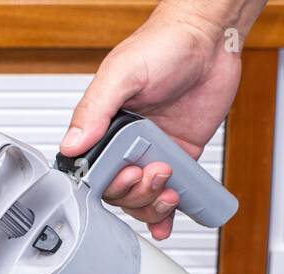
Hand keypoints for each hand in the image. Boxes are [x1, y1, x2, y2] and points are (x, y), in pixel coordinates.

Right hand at [60, 1, 262, 239]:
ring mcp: (152, 151)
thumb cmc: (164, 44)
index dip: (106, 183)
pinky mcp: (179, 154)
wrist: (211, 38)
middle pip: (117, 191)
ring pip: (141, 197)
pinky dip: (166, 215)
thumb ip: (95, 109)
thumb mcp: (122, 74)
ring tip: (168, 187)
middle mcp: (125, 142)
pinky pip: (169, 192)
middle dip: (135, 191)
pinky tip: (165, 224)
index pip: (91, 171)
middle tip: (152, 172)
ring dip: (152, 204)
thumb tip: (72, 143)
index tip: (124, 175)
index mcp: (103, 126)